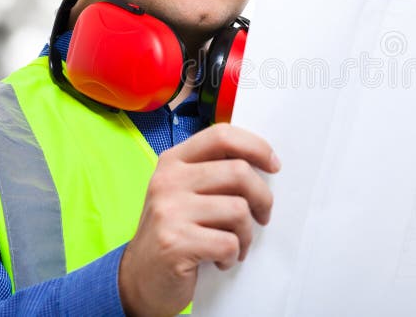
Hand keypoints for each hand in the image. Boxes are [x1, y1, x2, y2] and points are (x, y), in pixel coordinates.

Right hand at [118, 123, 280, 316]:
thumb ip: (216, 173)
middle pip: (239, 172)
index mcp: (174, 161)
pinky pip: (228, 243)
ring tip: (236, 244)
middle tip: (262, 217)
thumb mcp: (187, 192)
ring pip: (238, 210)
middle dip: (262, 198)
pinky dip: (233, 256)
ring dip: (247, 233)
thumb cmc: (176, 233)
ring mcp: (169, 211)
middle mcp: (168, 180)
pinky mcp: (174, 243)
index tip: (274, 166)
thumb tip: (265, 163)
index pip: (222, 135)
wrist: (140, 280)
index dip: (256, 147)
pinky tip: (220, 260)